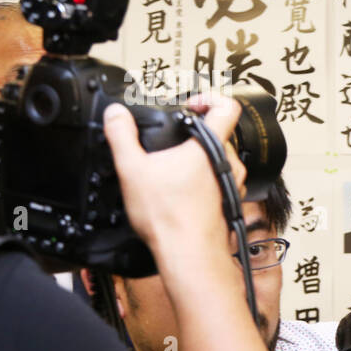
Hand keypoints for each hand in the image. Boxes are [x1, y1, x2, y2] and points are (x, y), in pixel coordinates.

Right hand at [103, 93, 245, 262]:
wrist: (189, 254)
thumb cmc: (169, 217)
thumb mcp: (132, 169)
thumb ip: (121, 136)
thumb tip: (116, 114)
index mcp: (210, 146)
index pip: (227, 106)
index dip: (210, 97)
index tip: (190, 104)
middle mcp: (229, 163)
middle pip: (220, 132)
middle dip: (195, 132)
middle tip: (172, 138)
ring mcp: (233, 183)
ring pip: (220, 158)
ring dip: (199, 157)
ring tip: (173, 166)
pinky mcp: (230, 201)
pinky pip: (219, 180)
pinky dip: (203, 179)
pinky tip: (180, 189)